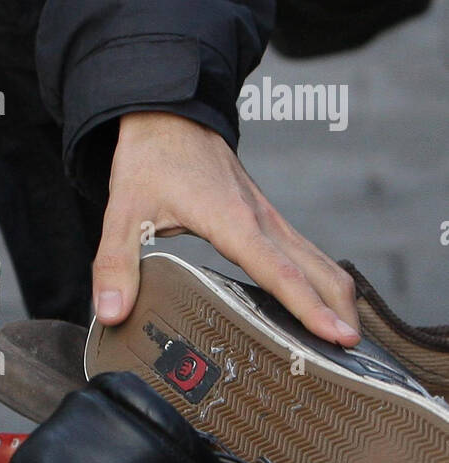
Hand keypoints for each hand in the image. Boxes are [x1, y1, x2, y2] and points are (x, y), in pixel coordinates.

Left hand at [93, 110, 360, 345]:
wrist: (166, 111)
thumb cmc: (149, 158)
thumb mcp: (121, 212)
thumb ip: (115, 265)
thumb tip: (111, 312)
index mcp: (232, 220)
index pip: (279, 273)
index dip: (308, 307)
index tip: (334, 334)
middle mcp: (260, 219)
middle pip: (316, 268)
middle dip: (339, 309)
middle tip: (351, 351)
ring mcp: (267, 216)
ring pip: (317, 259)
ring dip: (337, 295)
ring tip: (347, 336)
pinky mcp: (265, 217)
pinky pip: (304, 251)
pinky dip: (321, 279)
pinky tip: (323, 303)